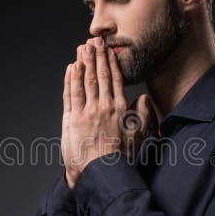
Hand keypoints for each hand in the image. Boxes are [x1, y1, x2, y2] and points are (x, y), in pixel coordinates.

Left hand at [61, 37, 149, 188]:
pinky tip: (70, 69)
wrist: (103, 174)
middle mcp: (103, 107)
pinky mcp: (72, 120)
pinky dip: (70, 80)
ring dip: (82, 63)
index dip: (109, 62)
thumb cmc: (121, 159)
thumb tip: (144, 100)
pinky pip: (71, 95)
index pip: (113, 79)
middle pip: (98, 75)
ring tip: (81, 48)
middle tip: (93, 41)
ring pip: (84, 81)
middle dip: (95, 56)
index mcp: (119, 108)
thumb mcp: (139, 136)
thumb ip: (143, 115)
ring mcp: (86, 112)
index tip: (107, 50)